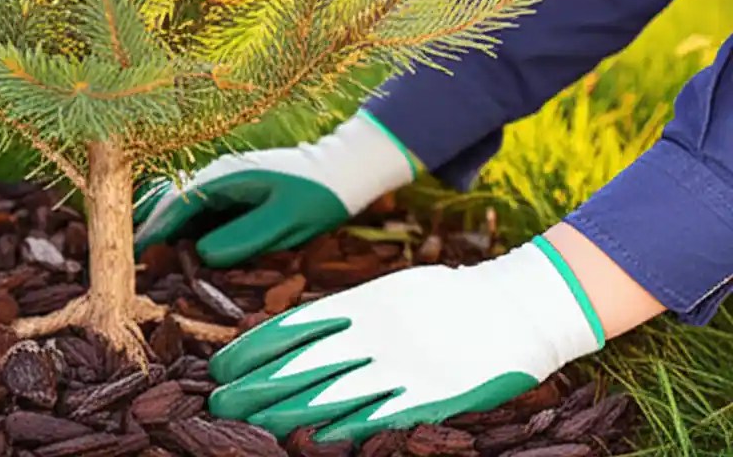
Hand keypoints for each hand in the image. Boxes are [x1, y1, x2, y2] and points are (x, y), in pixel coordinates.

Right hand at [133, 110, 416, 267]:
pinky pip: (197, 210)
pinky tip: (178, 249)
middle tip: (126, 261)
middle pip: (167, 202)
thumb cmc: (317, 196)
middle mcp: (215, 176)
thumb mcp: (283, 223)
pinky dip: (181, 228)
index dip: (151, 234)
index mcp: (222, 179)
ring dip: (161, 229)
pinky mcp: (233, 190)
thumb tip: (201, 255)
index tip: (130, 258)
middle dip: (146, 229)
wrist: (344, 169)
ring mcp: (223, 181)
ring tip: (143, 259)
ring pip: (179, 205)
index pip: (174, 207)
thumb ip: (241, 238)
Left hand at [205, 237, 605, 443]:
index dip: (253, 350)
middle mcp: (372, 337)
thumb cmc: (449, 298)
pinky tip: (308, 440)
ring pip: (328, 394)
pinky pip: (374, 417)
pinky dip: (339, 430)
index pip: (292, 329)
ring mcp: (398, 369)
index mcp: (362, 306)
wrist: (516, 307)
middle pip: (301, 366)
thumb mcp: (389, 292)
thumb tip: (295, 333)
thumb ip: (346, 316)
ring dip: (283, 411)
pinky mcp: (426, 397)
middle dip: (256, 386)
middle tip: (217, 402)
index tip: (220, 366)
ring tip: (246, 421)